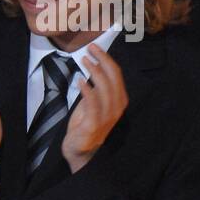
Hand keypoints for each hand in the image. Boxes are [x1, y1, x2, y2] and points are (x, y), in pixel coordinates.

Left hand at [61, 43, 127, 172]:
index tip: (95, 47)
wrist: (81, 151)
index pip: (116, 75)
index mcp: (119, 100)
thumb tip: (92, 70)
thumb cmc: (85, 126)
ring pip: (104, 87)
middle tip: (90, 48)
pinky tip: (80, 80)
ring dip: (95, 71)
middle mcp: (117, 106)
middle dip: (102, 60)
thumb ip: (95, 90)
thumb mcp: (92, 104)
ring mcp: (107, 115)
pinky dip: (87, 90)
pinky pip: (92, 103)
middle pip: (113, 77)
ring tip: (84, 60)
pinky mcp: (95, 123)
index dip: (107, 59)